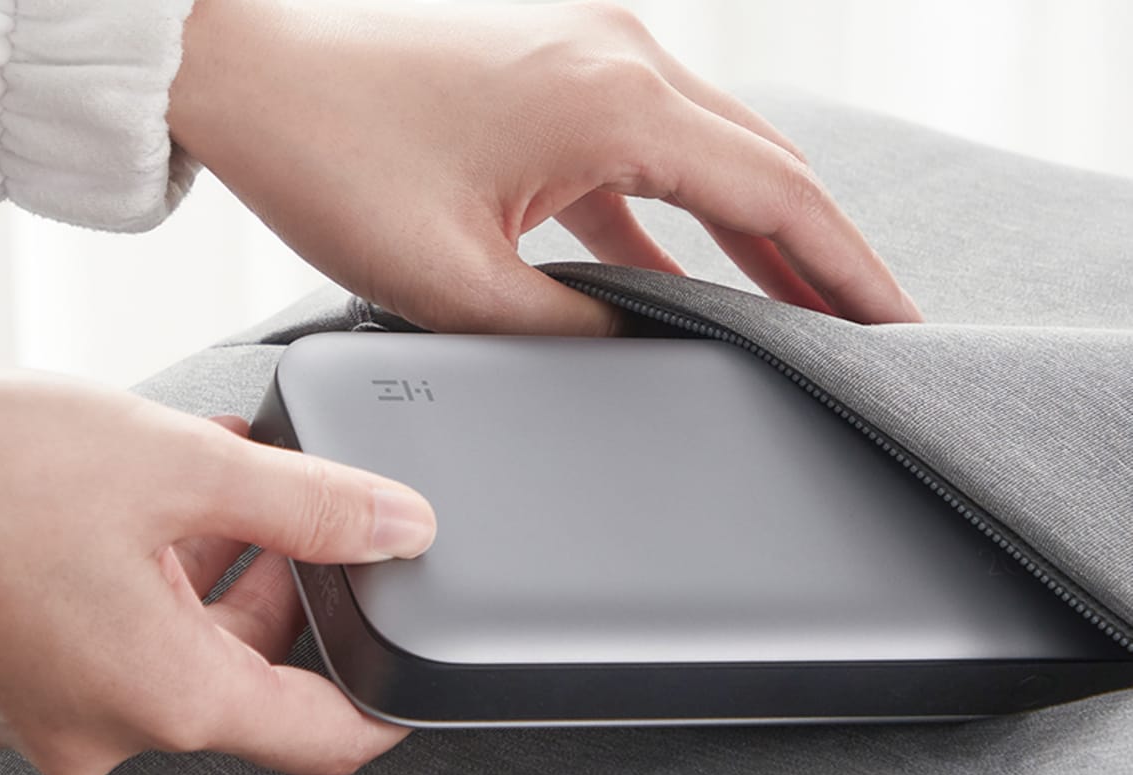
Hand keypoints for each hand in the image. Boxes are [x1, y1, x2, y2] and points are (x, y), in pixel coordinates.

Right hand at [0, 372, 435, 774]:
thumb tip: (399, 525)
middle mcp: (108, 729)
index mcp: (167, 700)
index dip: (383, 694)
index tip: (409, 663)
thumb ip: (311, 503)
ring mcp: (53, 710)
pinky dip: (151, 576)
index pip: (324, 734)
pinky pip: (115, 638)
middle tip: (295, 506)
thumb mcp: (182, 467)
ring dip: (215, 565)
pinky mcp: (13, 677)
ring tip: (221, 477)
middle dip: (282, 583)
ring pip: (181, 646)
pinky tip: (153, 497)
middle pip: (249, 675)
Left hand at [168, 0, 921, 334]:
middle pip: (761, 165)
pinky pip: (637, 149)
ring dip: (748, 232)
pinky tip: (680, 279)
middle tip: (872, 331)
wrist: (239, 70)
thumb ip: (566, 334)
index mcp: (612, 98)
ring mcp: (585, 50)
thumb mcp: (453, 282)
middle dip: (820, 253)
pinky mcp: (546, 68)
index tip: (896, 328)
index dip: (845, 270)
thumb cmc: (327, 156)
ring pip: (705, 154)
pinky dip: (669, 214)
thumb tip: (636, 363)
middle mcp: (618, 54)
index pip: (774, 193)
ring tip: (795, 311)